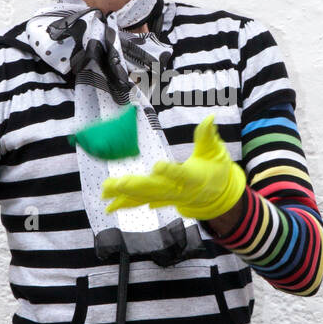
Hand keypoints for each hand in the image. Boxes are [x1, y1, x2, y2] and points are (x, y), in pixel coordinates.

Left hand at [101, 114, 245, 221]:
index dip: (170, 172)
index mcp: (194, 178)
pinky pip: (141, 202)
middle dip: (137, 186)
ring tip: (106, 190)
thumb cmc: (215, 169)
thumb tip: (210, 117)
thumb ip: (208, 136)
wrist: (216, 195)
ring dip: (124, 194)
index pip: (181, 175)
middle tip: (120, 183)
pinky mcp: (160, 199)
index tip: (157, 166)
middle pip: (156, 189)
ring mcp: (168, 197)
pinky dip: (124, 204)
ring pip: (144, 196)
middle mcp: (179, 191)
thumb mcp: (215, 151)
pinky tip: (109, 206)